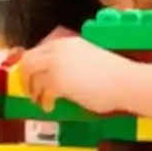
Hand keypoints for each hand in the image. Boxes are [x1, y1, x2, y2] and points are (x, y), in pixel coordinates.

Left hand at [18, 36, 136, 113]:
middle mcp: (58, 50)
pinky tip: (50, 107)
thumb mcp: (87, 59)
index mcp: (66, 43)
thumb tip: (59, 74)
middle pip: (28, 61)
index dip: (32, 65)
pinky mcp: (58, 82)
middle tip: (29, 90)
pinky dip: (44, 101)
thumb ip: (70, 62)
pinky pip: (43, 93)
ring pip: (31, 76)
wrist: (126, 81)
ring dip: (32, 90)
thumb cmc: (114, 74)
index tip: (32, 76)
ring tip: (39, 101)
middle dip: (25, 77)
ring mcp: (56, 65)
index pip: (38, 50)